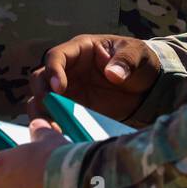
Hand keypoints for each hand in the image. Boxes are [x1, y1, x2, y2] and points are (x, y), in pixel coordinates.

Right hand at [28, 34, 161, 121]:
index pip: (56, 56)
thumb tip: (112, 73)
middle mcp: (68, 70)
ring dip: (41, 113)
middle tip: (50, 110)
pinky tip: (59, 138)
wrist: (146, 86)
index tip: (59, 88)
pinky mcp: (72, 110)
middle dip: (41, 93)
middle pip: (40, 78)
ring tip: (50, 129)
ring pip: (41, 99)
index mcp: (80, 50)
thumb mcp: (137, 54)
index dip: (53, 71)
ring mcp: (68, 91)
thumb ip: (126, 61)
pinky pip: (55, 117)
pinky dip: (53, 126)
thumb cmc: (139, 61)